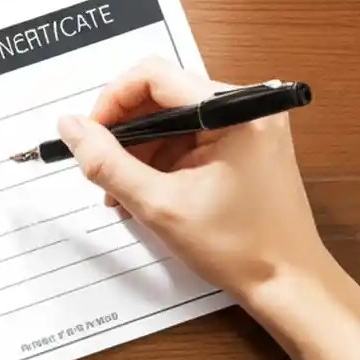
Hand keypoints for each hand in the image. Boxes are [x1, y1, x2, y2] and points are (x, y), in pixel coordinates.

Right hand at [57, 58, 331, 302]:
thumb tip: (71, 127)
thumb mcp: (158, 205)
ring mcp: (249, 124)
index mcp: (234, 110)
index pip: (153, 76)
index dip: (111, 102)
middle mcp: (247, 106)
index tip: (90, 136)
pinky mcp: (246, 143)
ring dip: (140, 150)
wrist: (288, 284)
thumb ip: (107, 163)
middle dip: (125, 132)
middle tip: (102, 169)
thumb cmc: (239, 248)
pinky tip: (147, 191)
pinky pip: (190, 136)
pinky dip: (163, 159)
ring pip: (172, 118)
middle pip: (162, 95)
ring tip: (122, 192)